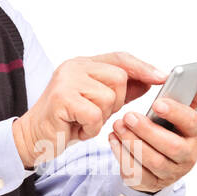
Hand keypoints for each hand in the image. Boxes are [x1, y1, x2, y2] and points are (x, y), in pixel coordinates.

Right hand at [13, 52, 167, 167]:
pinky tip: (78, 129)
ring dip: (102, 117)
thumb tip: (151, 80)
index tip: (162, 78)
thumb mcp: (98, 103)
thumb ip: (122, 90)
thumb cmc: (67, 120)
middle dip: (116, 102)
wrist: (34, 138)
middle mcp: (74, 66)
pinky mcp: (61, 98)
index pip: (120, 58)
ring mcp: (66, 80)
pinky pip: (94, 113)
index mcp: (83, 64)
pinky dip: (91, 127)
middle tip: (96, 114)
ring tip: (84, 121)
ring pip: (108, 97)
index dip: (142, 67)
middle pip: (118, 78)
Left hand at [108, 71, 196, 192]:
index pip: (191, 123)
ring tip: (118, 125)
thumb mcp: (182, 111)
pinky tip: (114, 139)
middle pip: (171, 146)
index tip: (157, 102)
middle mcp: (187, 156)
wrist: (158, 162)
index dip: (175, 113)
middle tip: (128, 116)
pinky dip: (122, 155)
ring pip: (152, 161)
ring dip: (133, 142)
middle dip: (148, 131)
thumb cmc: (170, 129)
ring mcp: (169, 173)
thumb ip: (196, 93)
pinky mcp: (150, 183)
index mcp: (196, 134)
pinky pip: (136, 173)